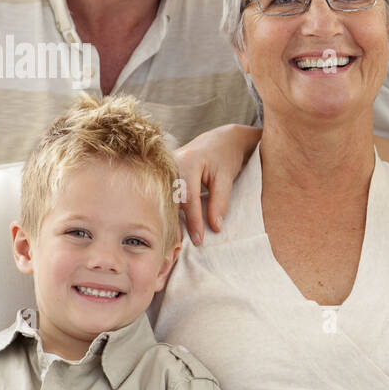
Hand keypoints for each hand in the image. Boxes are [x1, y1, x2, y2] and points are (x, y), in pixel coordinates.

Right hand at [174, 124, 258, 245]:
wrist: (218, 140)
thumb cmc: (224, 156)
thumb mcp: (226, 178)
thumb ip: (220, 202)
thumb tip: (215, 228)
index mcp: (187, 162)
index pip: (188, 198)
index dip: (193, 221)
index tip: (199, 240)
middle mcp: (169, 164)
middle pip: (169, 200)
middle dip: (173, 225)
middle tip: (176, 249)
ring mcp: (163, 169)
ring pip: (163, 200)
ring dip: (166, 221)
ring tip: (171, 245)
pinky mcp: (162, 176)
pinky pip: (163, 197)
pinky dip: (166, 213)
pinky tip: (169, 230)